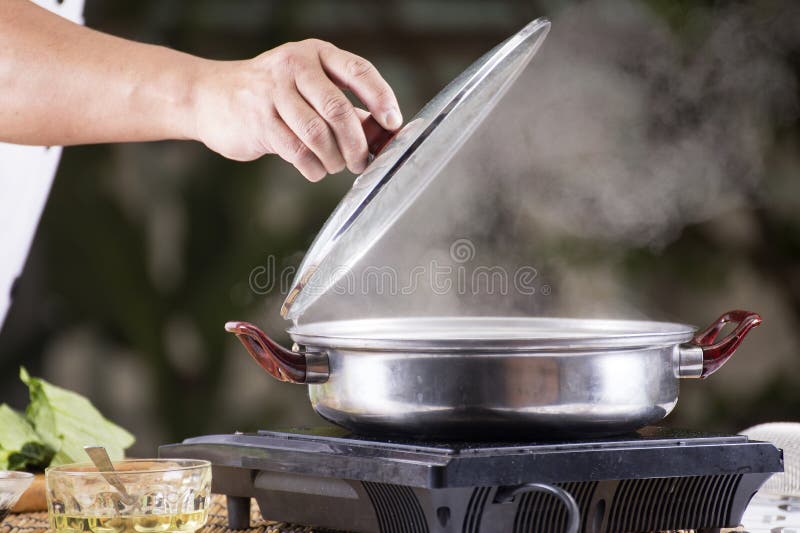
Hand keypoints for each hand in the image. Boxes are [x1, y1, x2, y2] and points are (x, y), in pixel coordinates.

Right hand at [190, 39, 402, 179]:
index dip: (381, 98)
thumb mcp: (308, 86)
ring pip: (318, 134)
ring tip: (336, 165)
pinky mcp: (259, 120)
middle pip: (338, 109)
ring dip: (334, 158)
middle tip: (362, 161)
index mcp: (316, 53)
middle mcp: (295, 66)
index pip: (359, 71)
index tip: (393, 123)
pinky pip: (298, 152)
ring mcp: (273, 92)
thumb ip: (344, 104)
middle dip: (357, 142)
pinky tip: (316, 170)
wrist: (210, 96)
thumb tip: (383, 132)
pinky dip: (314, 167)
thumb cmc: (272, 96)